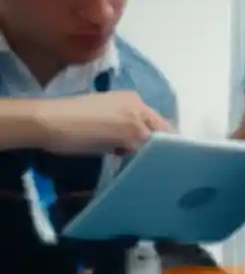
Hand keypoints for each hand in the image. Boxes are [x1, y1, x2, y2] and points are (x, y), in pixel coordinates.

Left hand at [33, 91, 170, 155]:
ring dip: (138, 150)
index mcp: (141, 104)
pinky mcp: (100, 118)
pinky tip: (118, 157)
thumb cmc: (85, 130)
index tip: (168, 167)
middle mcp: (132, 104)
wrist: (45, 124)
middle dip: (154, 148)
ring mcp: (115, 109)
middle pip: (153, 130)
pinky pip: (122, 135)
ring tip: (136, 166)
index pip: (166, 128)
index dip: (170, 147)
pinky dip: (124, 146)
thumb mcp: (124, 135)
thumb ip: (148, 141)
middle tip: (152, 169)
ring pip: (137, 134)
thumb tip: (162, 154)